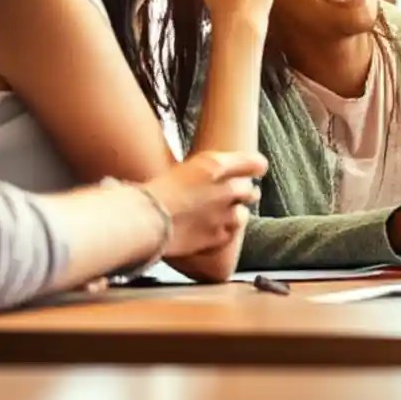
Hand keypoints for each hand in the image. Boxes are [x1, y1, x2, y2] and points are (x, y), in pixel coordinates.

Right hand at [144, 151, 267, 258]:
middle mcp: (226, 189)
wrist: (143, 221)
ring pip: (243, 213)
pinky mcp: (220, 236)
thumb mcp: (186, 169)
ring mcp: (225, 215)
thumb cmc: (155, 191)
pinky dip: (224, 231)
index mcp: (215, 166)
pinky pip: (231, 233)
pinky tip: (210, 228)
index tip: (257, 169)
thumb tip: (232, 171)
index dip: (256, 166)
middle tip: (230, 195)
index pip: (254, 163)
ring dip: (234, 213)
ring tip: (216, 214)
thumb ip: (212, 170)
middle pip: (250, 190)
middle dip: (243, 192)